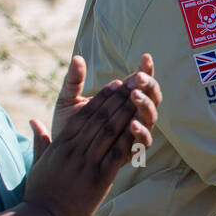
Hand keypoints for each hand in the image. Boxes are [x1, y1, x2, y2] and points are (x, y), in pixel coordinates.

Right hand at [23, 57, 161, 215]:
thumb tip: (34, 122)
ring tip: (139, 97)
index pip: (84, 115)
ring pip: (109, 131)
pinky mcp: (98, 178)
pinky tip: (139, 126)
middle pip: (100, 118)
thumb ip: (41, 140)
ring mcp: (86, 163)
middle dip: (118, 98)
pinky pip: (116, 153)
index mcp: (61, 145)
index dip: (101, 98)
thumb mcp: (39, 162)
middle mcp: (74, 150)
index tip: (114, 84)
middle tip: (134, 82)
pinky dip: (128, 138)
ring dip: (126, 112)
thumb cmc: (40, 192)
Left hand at [47, 53, 161, 154]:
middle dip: (149, 86)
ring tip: (135, 96)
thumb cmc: (69, 127)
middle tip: (139, 77)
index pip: (141, 82)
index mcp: (124, 100)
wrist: (63, 159)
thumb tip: (76, 58)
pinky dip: (140, 132)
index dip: (146, 69)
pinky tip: (132, 123)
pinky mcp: (132, 151)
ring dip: (145, 106)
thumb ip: (74, 80)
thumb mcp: (67, 101)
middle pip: (153, 97)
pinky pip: (143, 141)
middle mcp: (136, 115)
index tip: (145, 57)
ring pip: (151, 117)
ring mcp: (136, 133)